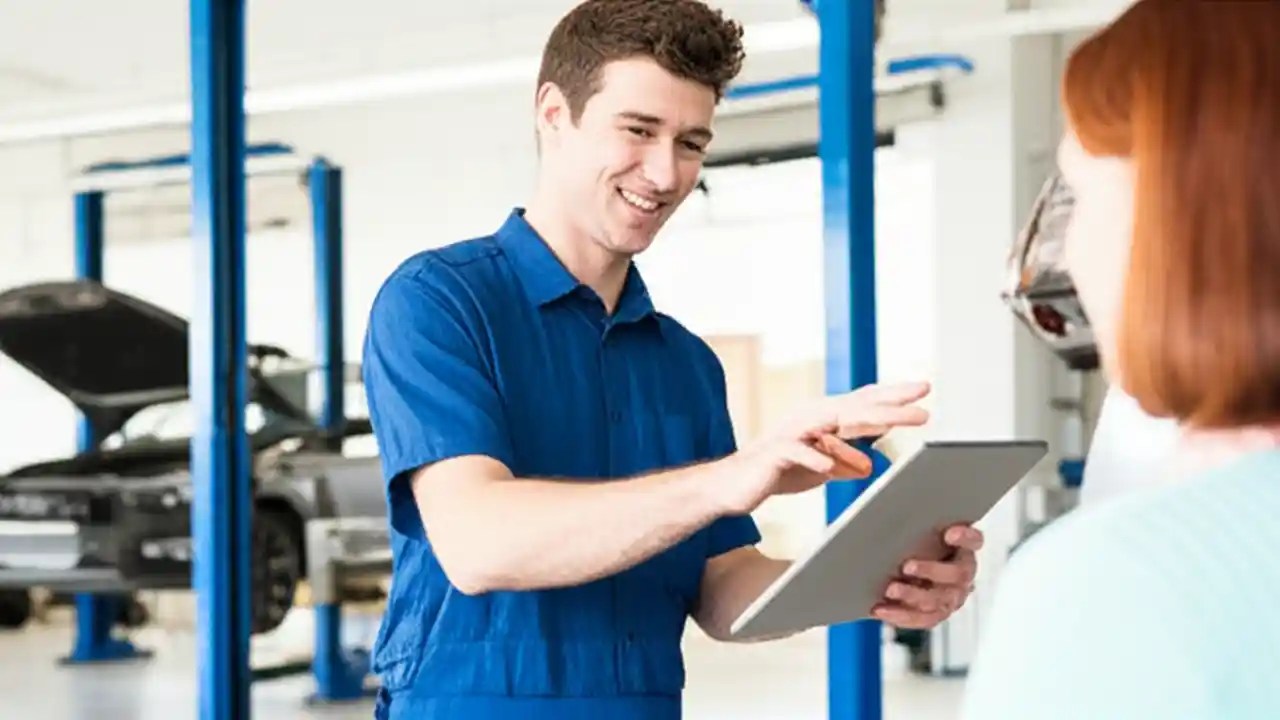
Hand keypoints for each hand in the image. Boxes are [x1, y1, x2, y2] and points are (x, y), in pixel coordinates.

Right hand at [712, 381, 930, 515]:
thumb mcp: (818, 469)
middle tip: (923, 399)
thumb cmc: (776, 473)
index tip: (924, 393)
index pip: (862, 405)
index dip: (892, 398)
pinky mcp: (774, 452)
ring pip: (832, 422)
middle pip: (855, 407)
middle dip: (890, 403)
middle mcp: (809, 419)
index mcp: (822, 420)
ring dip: (861, 423)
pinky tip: (831, 464)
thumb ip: (843, 463)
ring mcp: (791, 433)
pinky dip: (816, 456)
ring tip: (889, 423)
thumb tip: (870, 465)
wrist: (732, 485)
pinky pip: (798, 452)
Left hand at [869, 524, 981, 627]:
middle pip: (956, 574)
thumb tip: (880, 492)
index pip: (974, 540)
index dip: (966, 538)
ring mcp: (951, 597)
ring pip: (937, 600)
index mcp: (963, 549)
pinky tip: (881, 608)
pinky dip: (901, 615)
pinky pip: (922, 619)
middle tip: (907, 566)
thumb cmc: (915, 545)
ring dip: (912, 595)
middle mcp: (962, 575)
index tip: (951, 533)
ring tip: (890, 590)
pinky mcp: (935, 614)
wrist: (908, 574)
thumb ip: (909, 518)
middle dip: (931, 570)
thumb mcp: (916, 529)